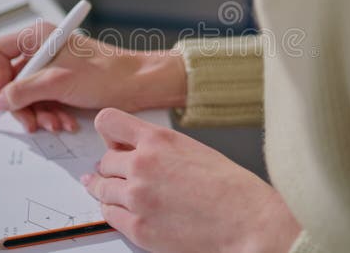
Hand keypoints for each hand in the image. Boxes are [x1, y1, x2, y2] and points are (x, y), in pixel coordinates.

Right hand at [0, 21, 186, 131]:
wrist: (139, 85)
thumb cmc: (106, 74)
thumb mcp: (58, 83)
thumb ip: (23, 91)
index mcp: (38, 38)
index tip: (7, 99)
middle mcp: (42, 50)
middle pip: (12, 80)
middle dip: (23, 104)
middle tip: (33, 124)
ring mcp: (53, 68)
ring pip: (29, 95)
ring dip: (40, 114)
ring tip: (58, 124)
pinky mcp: (64, 84)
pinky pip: (46, 102)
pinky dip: (53, 115)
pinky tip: (67, 123)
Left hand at [82, 108, 301, 252]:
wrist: (246, 221)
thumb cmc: (229, 187)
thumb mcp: (191, 148)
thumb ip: (158, 147)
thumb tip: (134, 151)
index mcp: (158, 140)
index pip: (108, 122)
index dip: (109, 133)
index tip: (112, 142)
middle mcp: (142, 165)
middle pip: (105, 161)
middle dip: (112, 168)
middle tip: (116, 173)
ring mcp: (137, 197)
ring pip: (102, 189)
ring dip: (108, 190)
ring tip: (112, 191)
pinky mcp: (138, 227)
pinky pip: (109, 215)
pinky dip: (114, 212)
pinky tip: (124, 210)